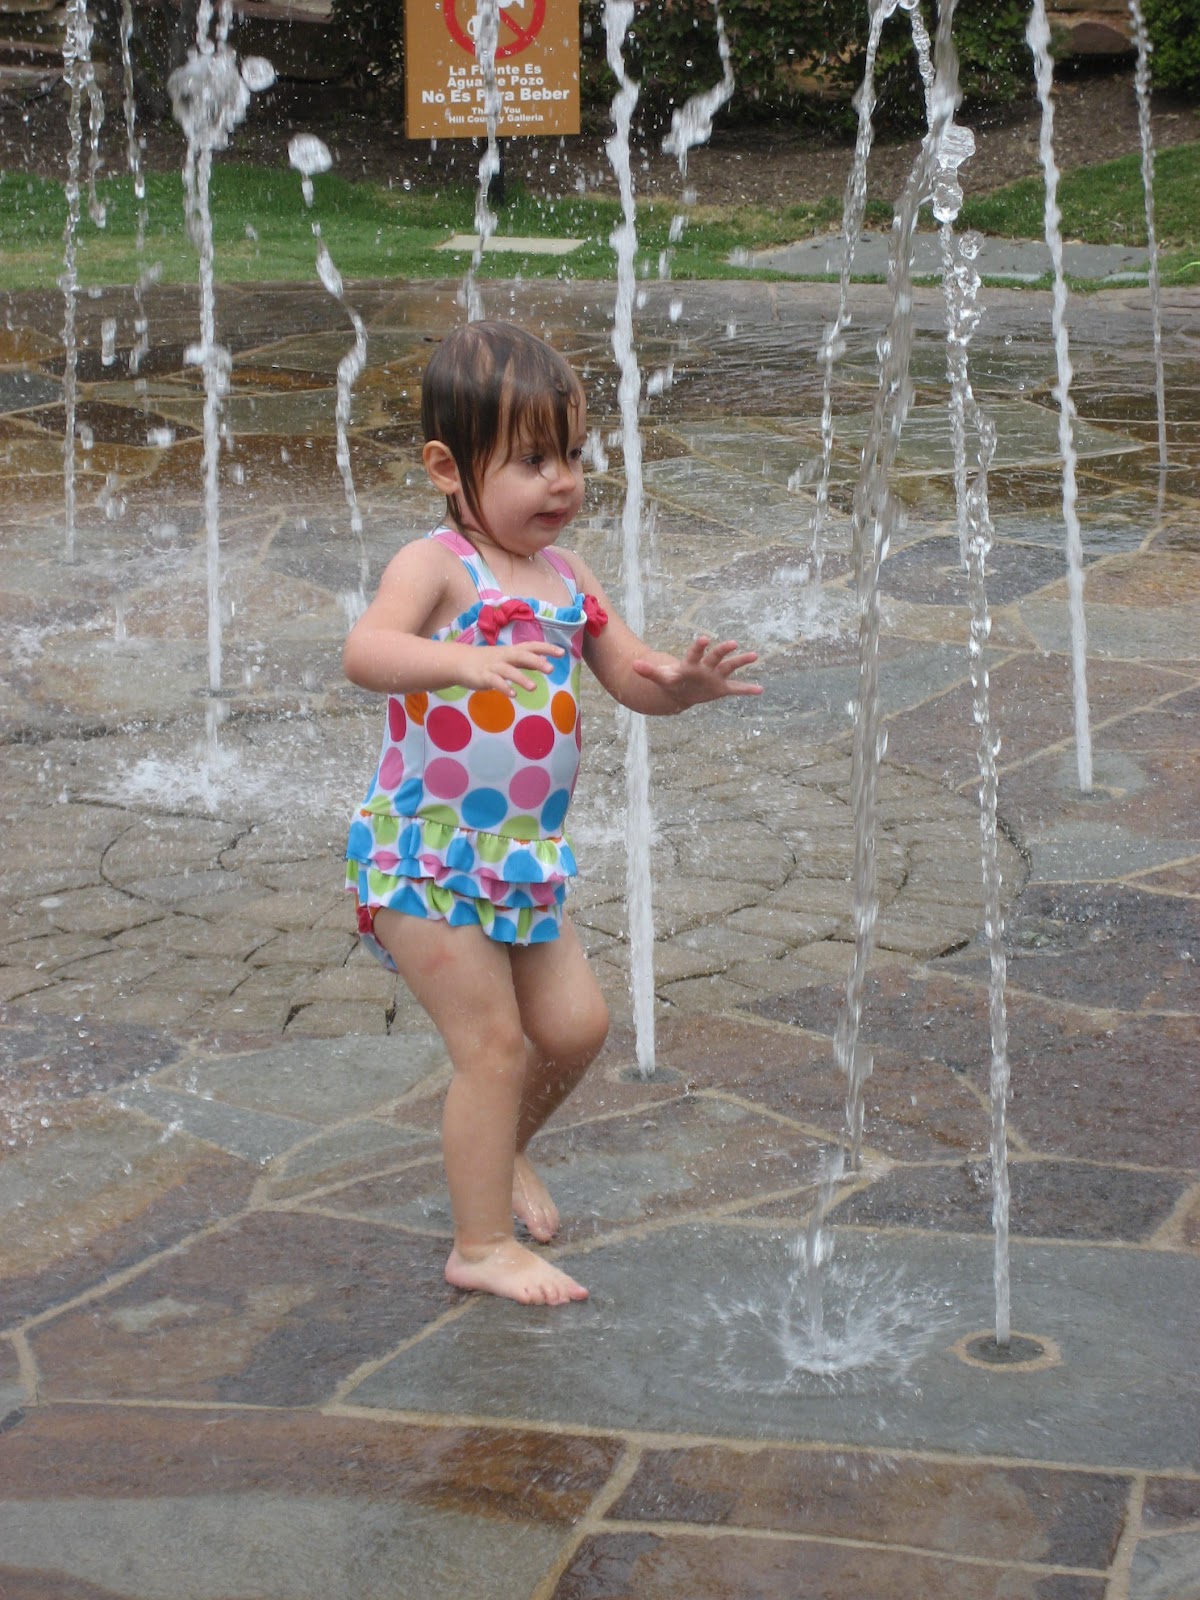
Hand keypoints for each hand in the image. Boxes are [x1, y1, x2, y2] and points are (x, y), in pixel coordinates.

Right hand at [452, 639, 563, 694]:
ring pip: (509, 670)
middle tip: (551, 669)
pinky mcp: (483, 676)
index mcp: (512, 651)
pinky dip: (504, 688)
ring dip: (521, 678)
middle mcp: (504, 656)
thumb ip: (526, 660)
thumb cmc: (488, 660)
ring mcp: (493, 666)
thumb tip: (545, 659)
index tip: (562, 652)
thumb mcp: (508, 658)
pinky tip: (513, 695)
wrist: (460, 661)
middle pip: (521, 655)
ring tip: (534, 688)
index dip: (546, 648)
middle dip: (536, 661)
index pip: (531, 646)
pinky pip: (495, 682)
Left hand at [631, 636, 761, 707]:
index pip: (695, 653)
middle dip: (723, 650)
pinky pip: (736, 688)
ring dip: (741, 662)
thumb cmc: (671, 681)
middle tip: (733, 643)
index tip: (703, 638)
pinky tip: (760, 690)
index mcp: (691, 664)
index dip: (698, 647)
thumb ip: (649, 672)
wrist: (681, 690)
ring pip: (729, 667)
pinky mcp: (721, 688)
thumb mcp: (660, 678)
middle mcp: (706, 667)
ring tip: (754, 655)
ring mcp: (715, 676)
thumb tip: (633, 665)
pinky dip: (747, 689)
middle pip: (715, 657)